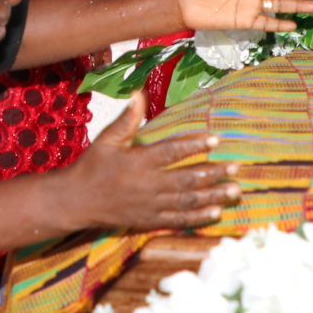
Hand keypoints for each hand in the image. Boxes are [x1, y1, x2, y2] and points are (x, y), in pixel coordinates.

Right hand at [60, 104, 238, 229]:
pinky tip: (217, 212)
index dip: (194, 145)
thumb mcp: (107, 140)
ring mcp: (150, 205)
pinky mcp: (150, 220)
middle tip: (235, 167)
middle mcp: (147, 185)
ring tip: (235, 191)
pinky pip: (178, 219)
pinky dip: (198, 217)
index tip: (215, 139)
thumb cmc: (92, 166)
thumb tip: (138, 92)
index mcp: (138, 162)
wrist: (76, 201)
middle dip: (213, 173)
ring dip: (213, 196)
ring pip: (187, 201)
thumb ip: (127, 119)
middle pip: (186, 179)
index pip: (171, 152)